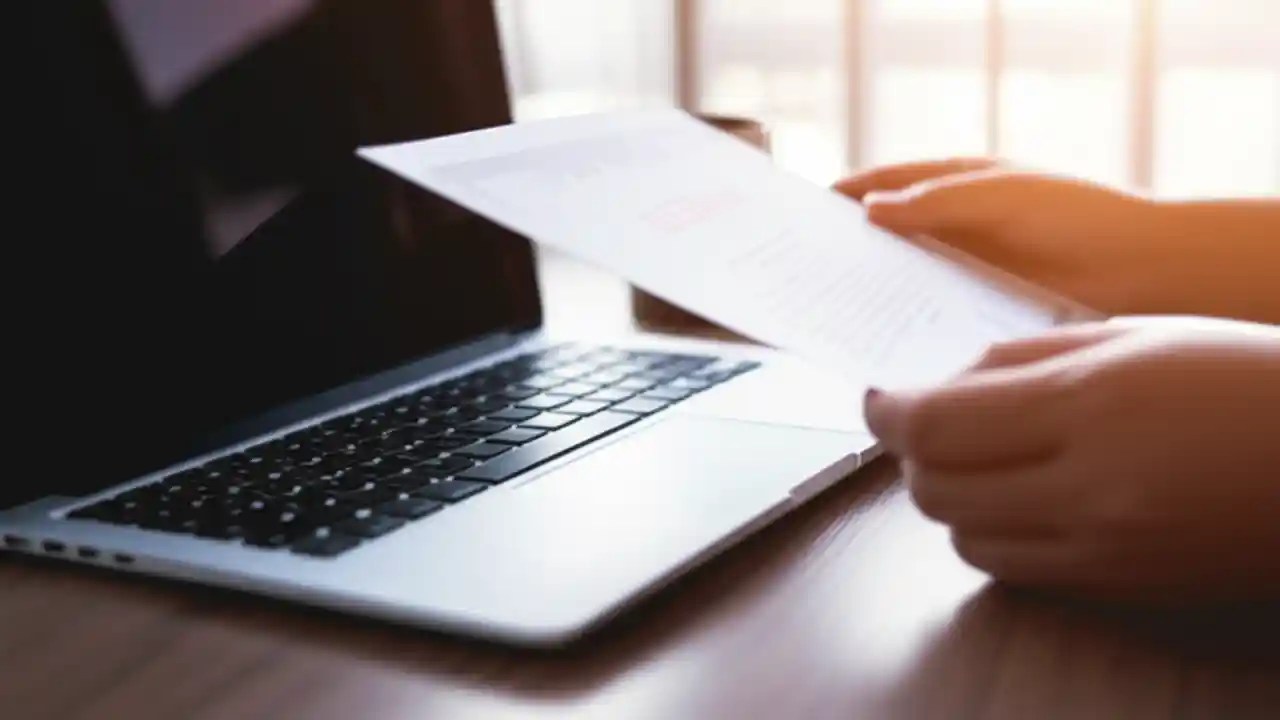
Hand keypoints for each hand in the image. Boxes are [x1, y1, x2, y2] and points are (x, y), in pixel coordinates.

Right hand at [834, 158, 1279, 323]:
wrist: (1147, 272)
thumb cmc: (1079, 218)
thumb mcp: (1000, 195)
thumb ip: (933, 202)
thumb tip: (869, 210)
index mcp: (956, 186)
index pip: (883, 186)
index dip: (841, 198)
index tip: (799, 216)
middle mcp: (954, 231)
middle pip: (881, 240)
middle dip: (841, 253)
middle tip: (800, 272)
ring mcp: (964, 275)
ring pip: (899, 285)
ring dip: (867, 297)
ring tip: (826, 313)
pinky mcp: (977, 316)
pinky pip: (926, 322)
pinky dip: (899, 330)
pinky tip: (876, 346)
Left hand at [863, 315, 1279, 603]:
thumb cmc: (1242, 377)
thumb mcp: (1132, 337)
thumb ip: (1022, 359)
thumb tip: (940, 383)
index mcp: (1091, 407)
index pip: (937, 426)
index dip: (888, 413)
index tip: (877, 398)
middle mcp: (1090, 489)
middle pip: (936, 490)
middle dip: (909, 455)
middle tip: (921, 423)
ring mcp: (1105, 550)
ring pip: (965, 539)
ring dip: (947, 498)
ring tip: (972, 460)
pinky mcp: (1122, 588)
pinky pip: (1015, 571)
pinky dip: (990, 535)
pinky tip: (1014, 499)